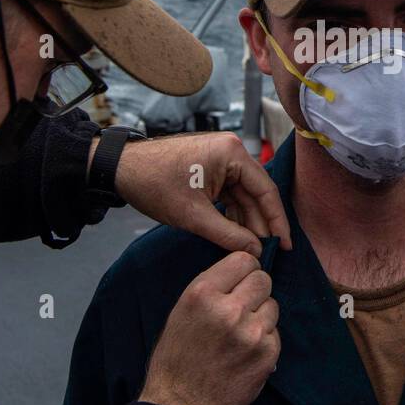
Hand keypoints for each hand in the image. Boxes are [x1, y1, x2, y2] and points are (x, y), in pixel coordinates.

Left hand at [111, 132, 291, 256]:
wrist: (120, 169)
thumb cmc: (154, 184)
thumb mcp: (193, 216)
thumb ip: (228, 235)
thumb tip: (255, 251)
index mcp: (232, 153)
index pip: (266, 191)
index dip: (277, 221)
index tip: (283, 245)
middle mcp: (231, 151)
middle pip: (256, 193)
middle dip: (260, 224)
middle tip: (267, 253)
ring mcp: (220, 159)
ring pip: (242, 195)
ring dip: (245, 221)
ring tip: (250, 249)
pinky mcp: (209, 168)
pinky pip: (229, 193)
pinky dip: (232, 213)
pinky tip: (234, 235)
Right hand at [138, 251, 279, 404]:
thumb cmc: (177, 360)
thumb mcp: (181, 312)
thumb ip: (211, 289)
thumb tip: (242, 271)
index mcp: (202, 293)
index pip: (244, 259)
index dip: (244, 270)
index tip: (240, 282)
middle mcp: (229, 309)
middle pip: (263, 279)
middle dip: (255, 291)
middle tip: (242, 308)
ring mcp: (251, 332)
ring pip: (273, 305)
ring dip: (262, 316)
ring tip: (241, 334)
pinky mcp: (267, 354)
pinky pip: (276, 333)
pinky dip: (265, 341)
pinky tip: (246, 354)